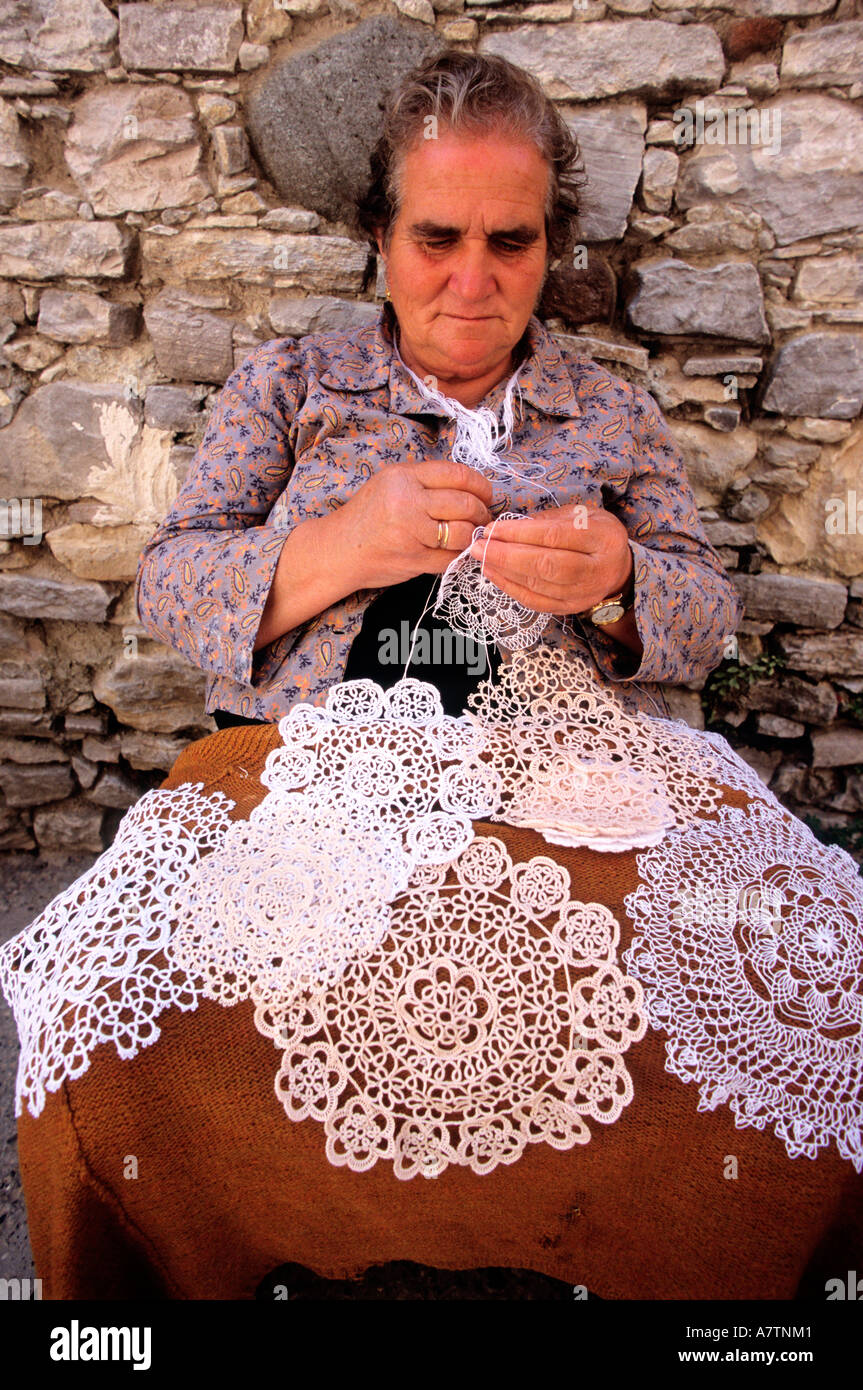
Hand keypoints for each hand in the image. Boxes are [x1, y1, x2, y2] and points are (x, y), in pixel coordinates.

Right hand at [332, 459, 492, 589]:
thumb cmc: (366, 517)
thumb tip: (469, 488)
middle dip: (482, 512)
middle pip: (464, 503)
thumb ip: (425, 482)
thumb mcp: (389, 484)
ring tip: (472, 535)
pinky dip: (459, 555)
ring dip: (474, 535)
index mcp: (403, 477)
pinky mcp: (414, 559)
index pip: (456, 474)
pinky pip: (451, 557)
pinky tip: (457, 551)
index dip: (480, 485)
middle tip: (484, 517)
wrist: (339, 551)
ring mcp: (411, 532)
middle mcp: (407, 501)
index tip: (486, 494)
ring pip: (462, 532)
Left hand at [469, 503, 633, 615]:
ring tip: (482, 558)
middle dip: (507, 556)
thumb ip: (548, 519)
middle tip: (479, 546)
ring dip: (504, 572)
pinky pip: (536, 602)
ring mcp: (584, 594)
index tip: (493, 528)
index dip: (519, 533)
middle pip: (546, 565)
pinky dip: (511, 588)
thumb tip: (507, 527)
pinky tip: (494, 574)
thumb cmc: (594, 535)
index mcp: (603, 538)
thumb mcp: (580, 515)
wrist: (617, 569)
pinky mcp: (571, 609)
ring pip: (539, 586)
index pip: (554, 536)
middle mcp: (596, 570)